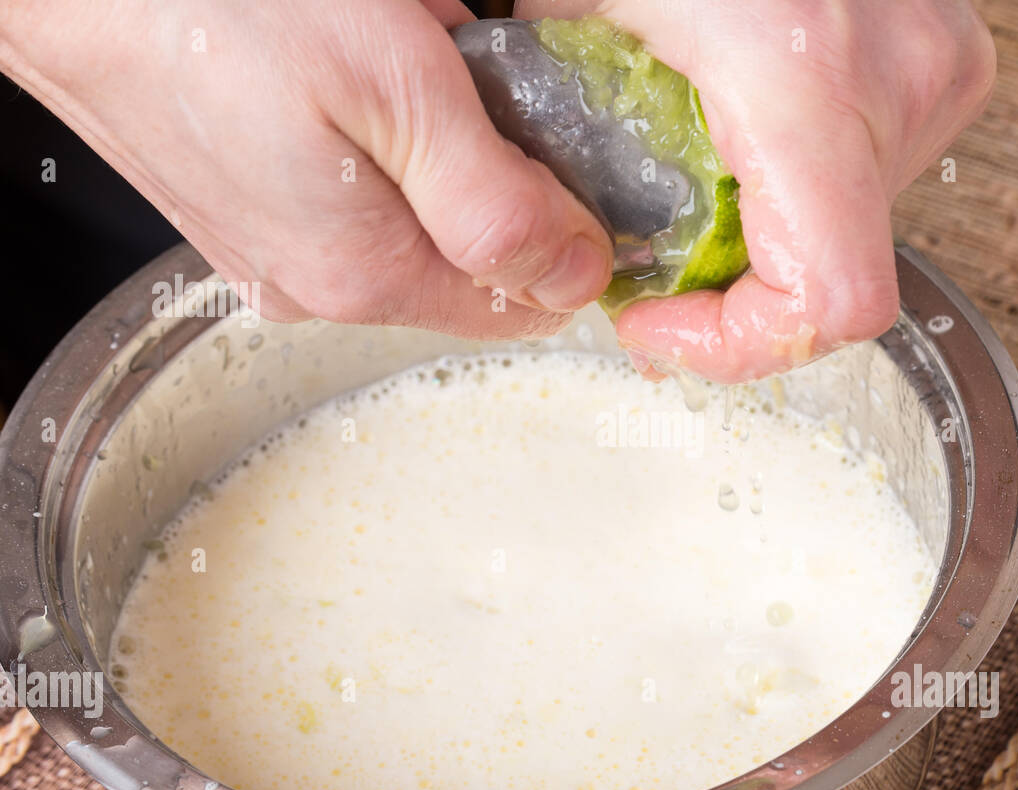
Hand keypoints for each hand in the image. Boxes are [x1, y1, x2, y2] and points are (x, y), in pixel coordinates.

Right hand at [0, 0, 613, 335]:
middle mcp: (318, 291)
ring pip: (411, 232)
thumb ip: (496, 203)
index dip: (560, 237)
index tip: (552, 156)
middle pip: (466, 270)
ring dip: (428, 156)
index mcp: (366, 273)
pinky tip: (339, 85)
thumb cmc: (219, 6)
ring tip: (388, 70)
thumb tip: (574, 280)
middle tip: (454, 85)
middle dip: (488, 180)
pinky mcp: (246, 226)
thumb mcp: (398, 89)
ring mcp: (275, 262)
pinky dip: (371, 149)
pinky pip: (351, 205)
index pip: (521, 307)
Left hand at [516, 0, 995, 382]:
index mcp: (801, 76)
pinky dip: (797, 184)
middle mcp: (896, 83)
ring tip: (696, 168)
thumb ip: (560, 126)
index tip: (657, 319)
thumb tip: (536, 231)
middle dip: (726, 284)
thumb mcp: (575, 13)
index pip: (828, 303)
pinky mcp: (942, 66)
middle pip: (826, 277)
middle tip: (651, 241)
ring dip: (761, 232)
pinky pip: (868, 174)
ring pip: (848, 231)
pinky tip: (740, 138)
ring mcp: (933, 74)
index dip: (735, 347)